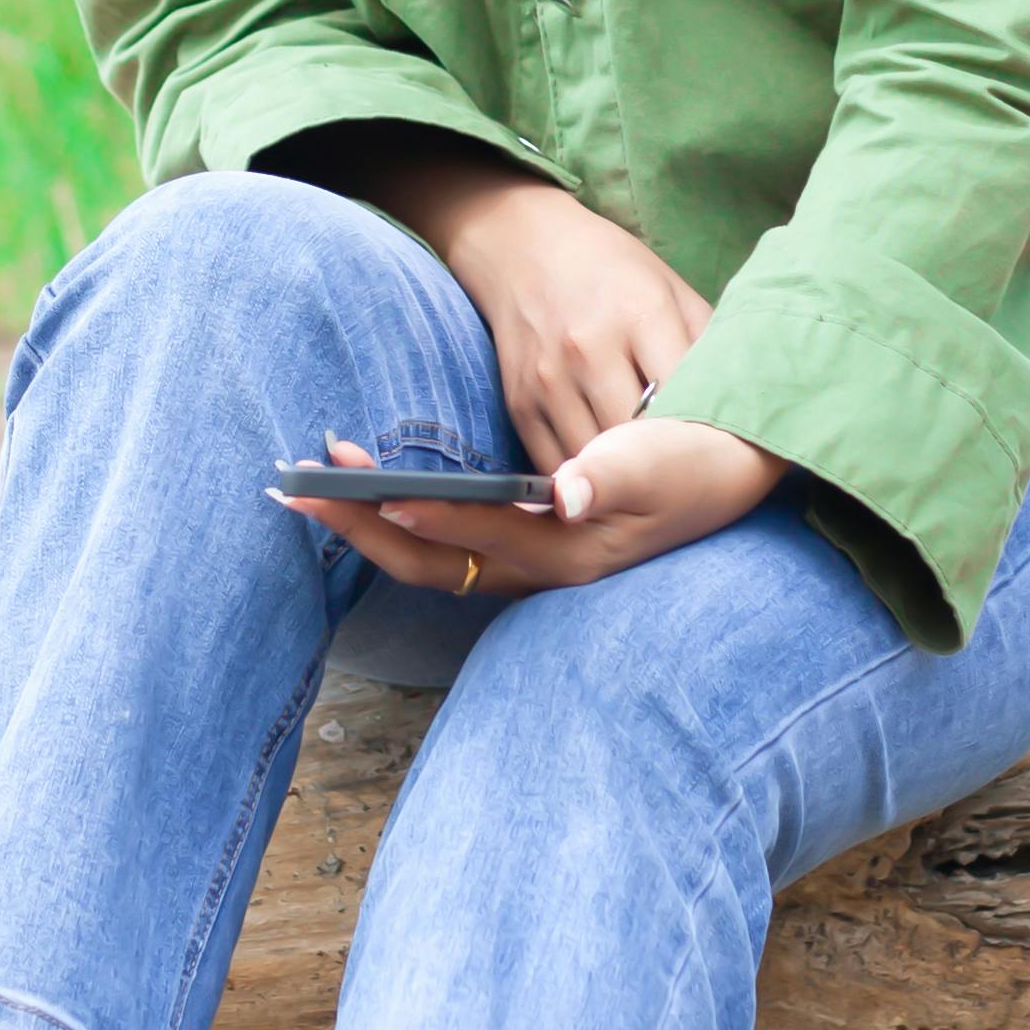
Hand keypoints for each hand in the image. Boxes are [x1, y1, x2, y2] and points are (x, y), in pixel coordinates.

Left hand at [284, 413, 782, 597]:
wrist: (735, 475)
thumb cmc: (698, 461)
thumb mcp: (664, 463)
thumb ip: (612, 475)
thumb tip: (565, 491)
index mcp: (566, 551)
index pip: (472, 536)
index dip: (416, 512)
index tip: (361, 487)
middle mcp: (537, 568)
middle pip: (426, 561)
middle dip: (358, 525)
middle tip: (293, 488)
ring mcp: (528, 562)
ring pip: (428, 556)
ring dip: (367, 522)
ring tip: (313, 483)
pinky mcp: (526, 544)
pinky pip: (444, 542)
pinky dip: (399, 517)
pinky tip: (372, 490)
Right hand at [337, 146, 710, 466]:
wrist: (521, 247)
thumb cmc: (611, 269)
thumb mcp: (671, 288)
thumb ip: (707, 343)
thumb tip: (747, 402)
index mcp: (642, 314)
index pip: (685, 397)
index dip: (707, 435)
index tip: (727, 456)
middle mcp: (591, 349)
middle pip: (641, 441)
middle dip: (668, 468)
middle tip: (694, 487)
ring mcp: (550, 380)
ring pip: (598, 463)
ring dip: (625, 483)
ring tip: (653, 493)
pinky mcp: (520, 403)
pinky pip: (558, 464)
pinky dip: (585, 481)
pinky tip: (608, 482)